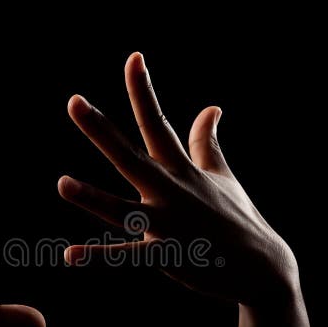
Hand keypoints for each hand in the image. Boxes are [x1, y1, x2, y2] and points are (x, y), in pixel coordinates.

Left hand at [58, 53, 297, 305]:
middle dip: (101, 130)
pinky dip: (99, 256)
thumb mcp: (222, 176)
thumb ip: (206, 143)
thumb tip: (212, 107)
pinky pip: (127, 256)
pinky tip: (69, 254)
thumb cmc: (240, 219)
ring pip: (122, 209)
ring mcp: (169, 224)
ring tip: (62, 184)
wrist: (265, 268)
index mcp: (182, 171)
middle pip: (130, 156)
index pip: (158, 124)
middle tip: (74, 102)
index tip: (133, 58)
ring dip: (92, 198)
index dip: (144, 91)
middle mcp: (172, 191)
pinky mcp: (168, 255)